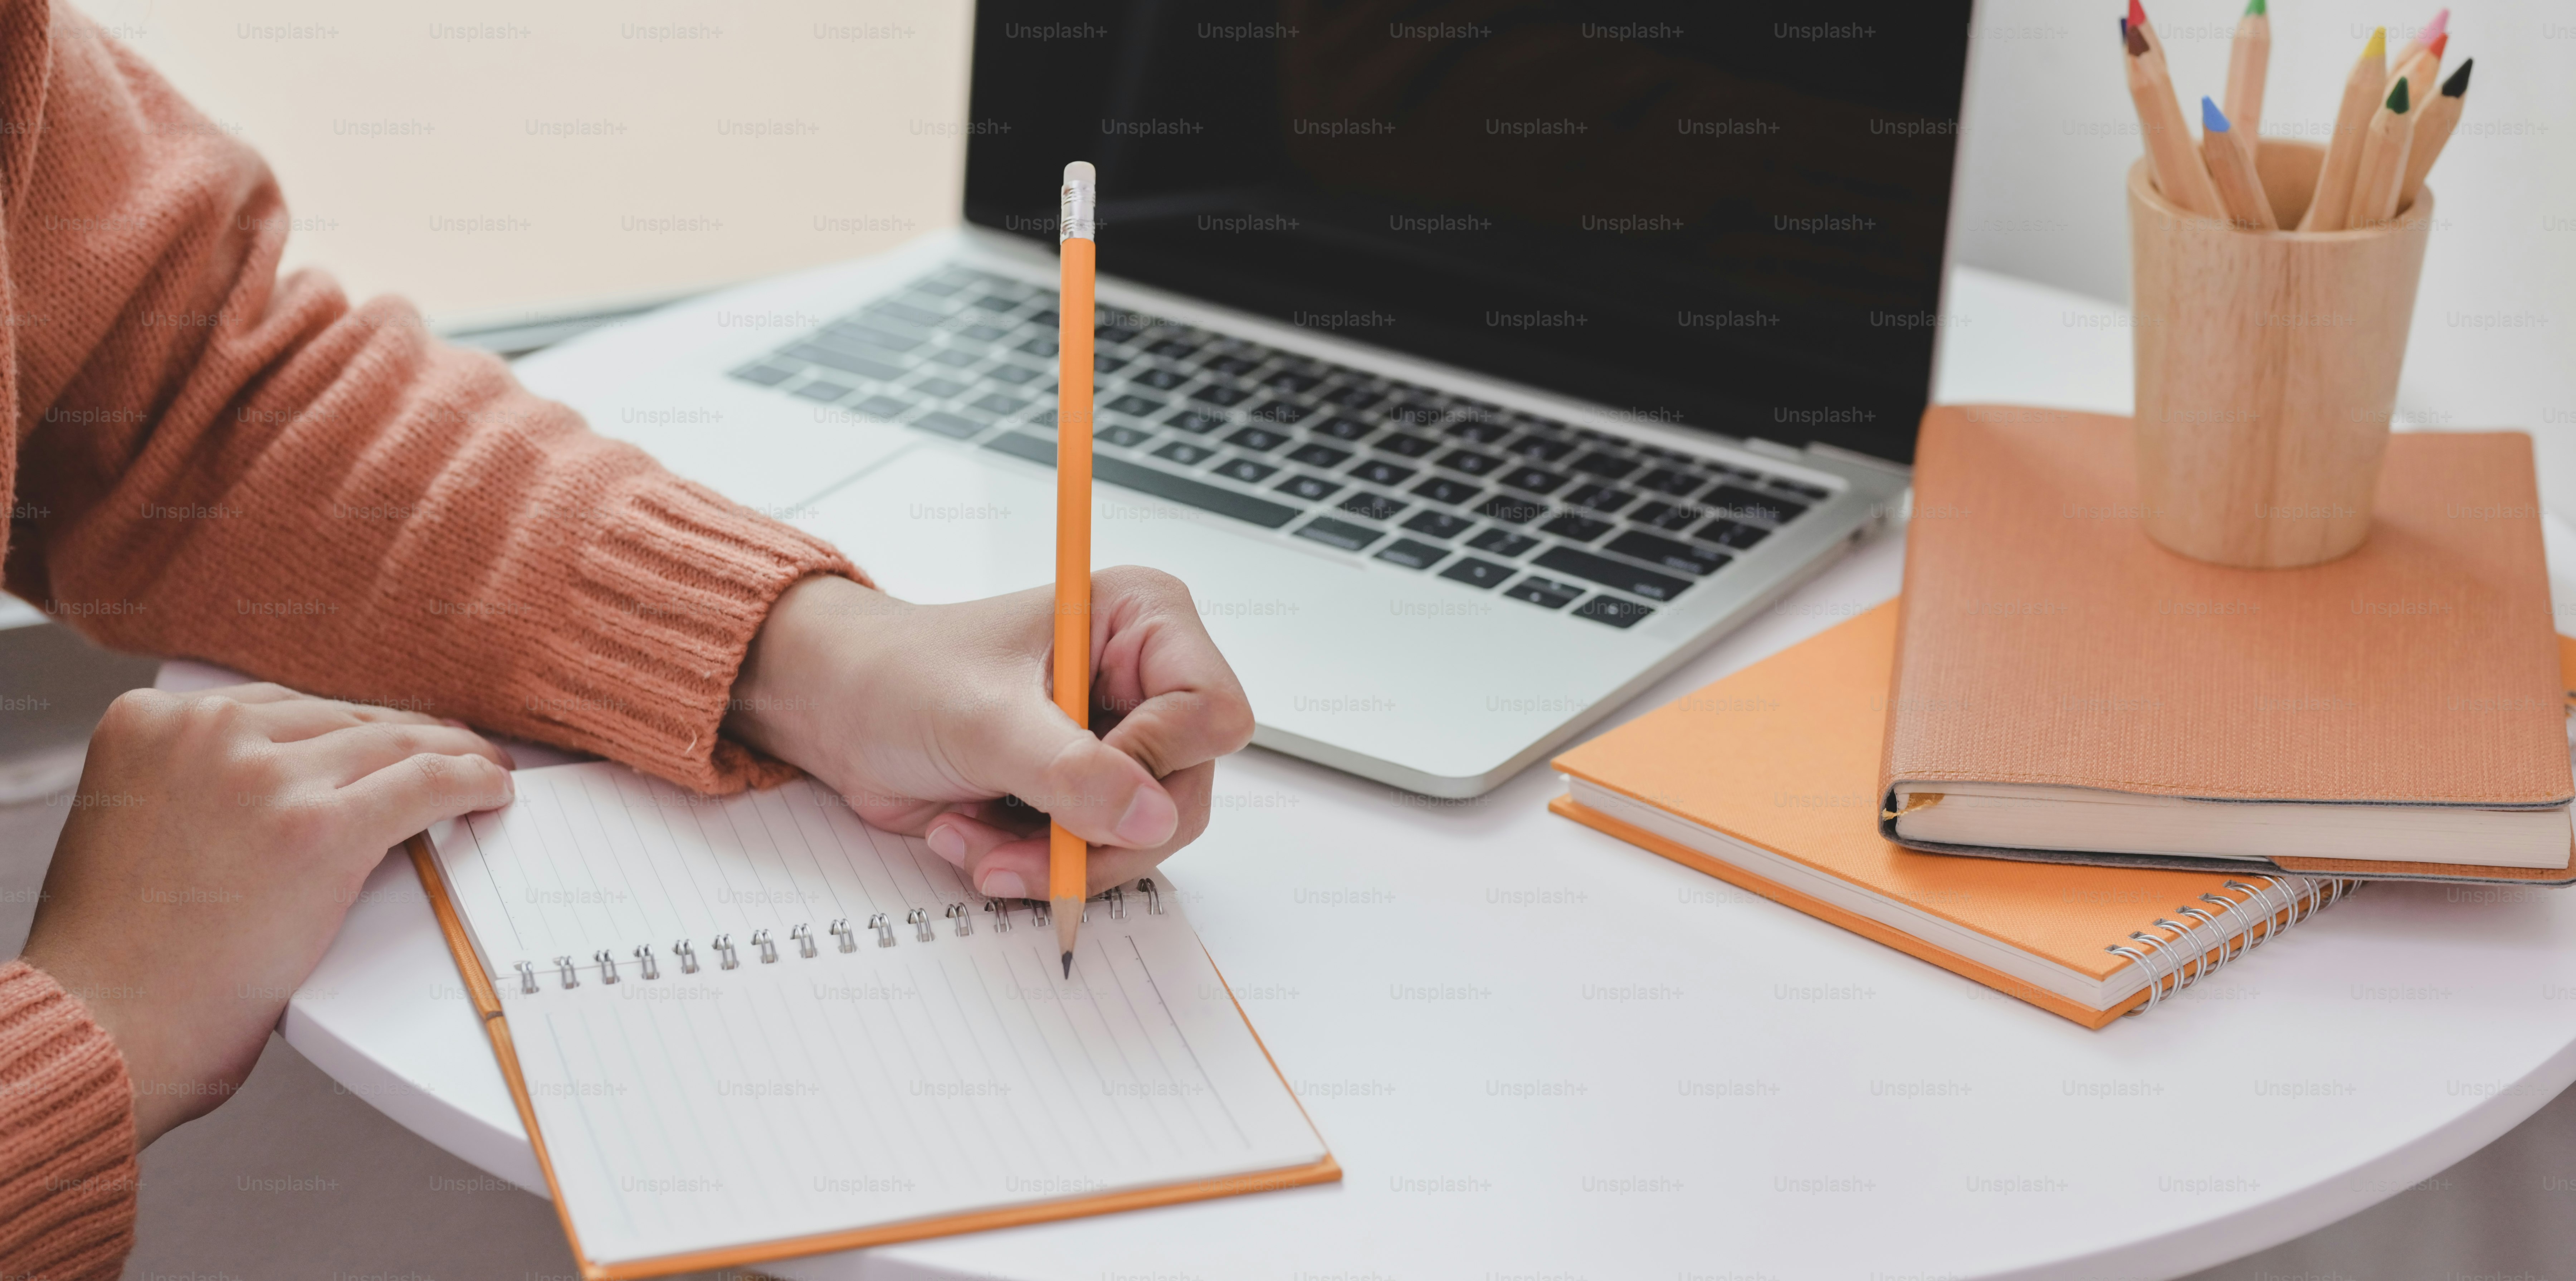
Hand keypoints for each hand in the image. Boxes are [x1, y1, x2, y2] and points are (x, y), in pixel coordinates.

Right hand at [21, 685, 513, 1145]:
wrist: (106, 1021)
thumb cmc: (119, 950)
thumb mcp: (138, 821)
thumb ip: (199, 782)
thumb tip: (291, 773)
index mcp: (152, 722)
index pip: (282, 705)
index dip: (348, 722)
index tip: (386, 731)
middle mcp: (208, 733)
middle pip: (341, 718)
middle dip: (403, 735)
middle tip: (451, 747)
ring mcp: (268, 778)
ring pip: (393, 742)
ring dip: (449, 752)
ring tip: (483, 766)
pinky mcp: (321, 829)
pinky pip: (425, 784)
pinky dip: (471, 782)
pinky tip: (493, 790)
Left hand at [724, 570, 1254, 898]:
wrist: (834, 709)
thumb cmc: (896, 675)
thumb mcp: (982, 718)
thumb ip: (1070, 769)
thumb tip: (1152, 816)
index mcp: (1141, 621)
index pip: (1211, 711)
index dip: (1154, 763)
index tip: (1077, 784)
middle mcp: (1144, 680)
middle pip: (1183, 792)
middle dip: (1090, 834)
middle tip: (1011, 849)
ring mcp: (1119, 741)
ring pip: (1142, 837)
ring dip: (1053, 858)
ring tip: (972, 837)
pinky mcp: (1087, 792)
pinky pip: (1099, 857)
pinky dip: (1036, 865)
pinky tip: (975, 836)